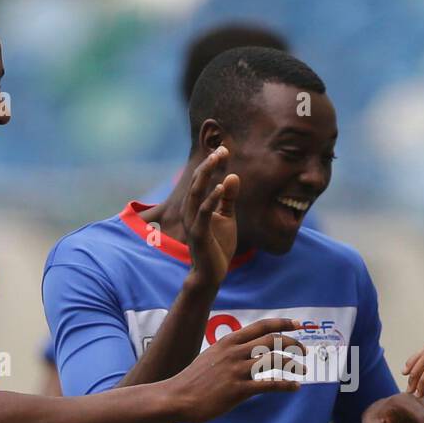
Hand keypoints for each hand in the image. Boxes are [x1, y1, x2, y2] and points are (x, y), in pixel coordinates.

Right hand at [171, 318, 304, 422]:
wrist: (177, 397)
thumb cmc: (194, 380)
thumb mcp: (211, 356)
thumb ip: (230, 352)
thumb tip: (247, 352)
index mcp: (229, 342)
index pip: (261, 326)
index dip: (282, 324)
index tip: (297, 324)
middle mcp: (235, 352)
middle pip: (272, 340)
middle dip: (293, 343)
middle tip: (304, 350)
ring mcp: (237, 370)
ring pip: (274, 360)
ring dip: (293, 364)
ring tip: (302, 370)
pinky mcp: (238, 389)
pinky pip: (269, 384)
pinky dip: (286, 385)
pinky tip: (294, 387)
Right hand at [181, 146, 238, 288]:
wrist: (212, 273)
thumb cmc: (218, 245)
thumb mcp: (227, 217)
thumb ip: (228, 198)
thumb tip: (232, 175)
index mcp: (196, 206)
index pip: (202, 179)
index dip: (211, 163)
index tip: (224, 149)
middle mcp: (191, 211)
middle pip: (196, 181)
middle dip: (208, 164)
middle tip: (221, 149)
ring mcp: (193, 222)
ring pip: (196, 193)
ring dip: (206, 174)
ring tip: (217, 159)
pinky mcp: (199, 234)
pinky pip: (203, 213)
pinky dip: (211, 199)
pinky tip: (221, 187)